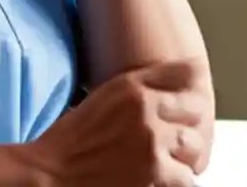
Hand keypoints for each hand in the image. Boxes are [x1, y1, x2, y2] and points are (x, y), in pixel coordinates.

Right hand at [21, 59, 214, 186]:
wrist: (48, 175)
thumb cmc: (71, 143)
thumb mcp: (104, 99)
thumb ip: (139, 88)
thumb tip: (178, 85)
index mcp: (131, 85)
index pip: (189, 72)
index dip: (192, 91)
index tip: (189, 106)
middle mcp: (145, 106)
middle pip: (198, 108)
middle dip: (190, 127)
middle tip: (177, 144)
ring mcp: (152, 138)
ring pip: (196, 144)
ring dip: (185, 158)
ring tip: (168, 166)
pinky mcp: (154, 169)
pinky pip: (187, 177)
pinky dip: (177, 183)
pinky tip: (161, 182)